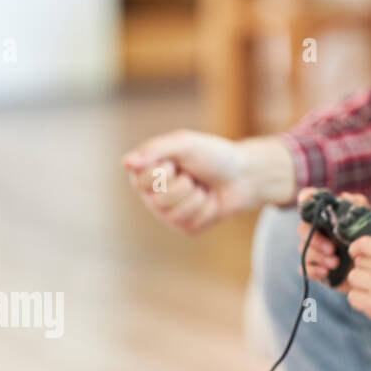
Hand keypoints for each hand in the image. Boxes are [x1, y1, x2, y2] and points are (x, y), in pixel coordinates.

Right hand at [121, 130, 282, 232]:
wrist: (244, 174)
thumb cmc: (212, 155)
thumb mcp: (185, 143)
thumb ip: (155, 149)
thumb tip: (126, 162)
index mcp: (145, 172)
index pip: (141, 180)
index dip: (165, 170)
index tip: (177, 161)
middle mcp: (152, 195)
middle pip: (159, 200)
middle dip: (185, 184)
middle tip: (194, 175)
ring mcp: (167, 214)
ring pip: (175, 214)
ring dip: (197, 197)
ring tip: (203, 187)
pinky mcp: (186, 227)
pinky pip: (190, 224)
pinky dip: (207, 209)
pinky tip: (210, 200)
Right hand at [295, 189, 370, 292]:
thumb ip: (360, 207)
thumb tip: (345, 195)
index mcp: (329, 217)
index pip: (310, 202)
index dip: (306, 198)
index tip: (306, 200)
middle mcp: (318, 231)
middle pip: (303, 228)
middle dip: (315, 238)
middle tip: (332, 248)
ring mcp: (315, 250)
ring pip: (304, 248)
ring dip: (318, 256)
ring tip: (336, 263)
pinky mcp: (315, 268)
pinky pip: (305, 268)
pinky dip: (313, 270)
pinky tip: (326, 272)